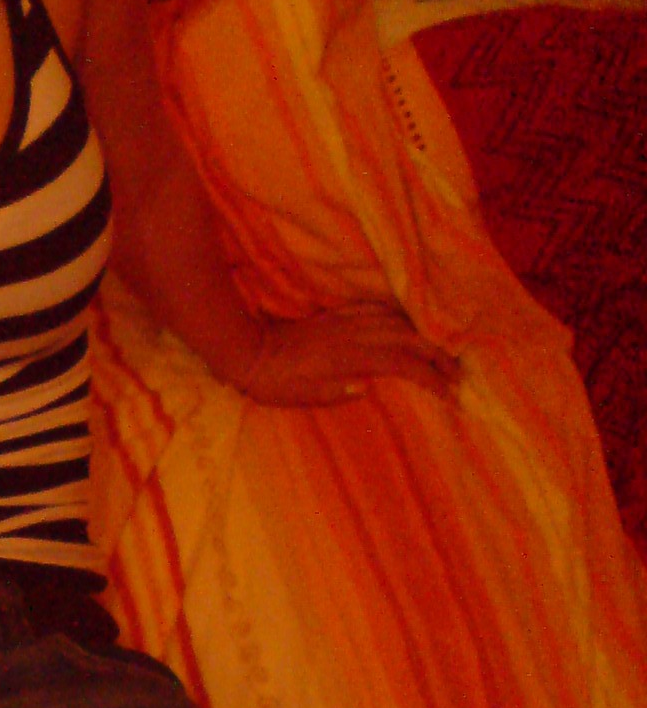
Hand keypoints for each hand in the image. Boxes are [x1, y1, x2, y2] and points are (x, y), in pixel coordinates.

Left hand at [234, 302, 462, 405]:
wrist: (248, 351)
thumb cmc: (275, 383)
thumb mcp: (303, 398)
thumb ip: (336, 393)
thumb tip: (367, 389)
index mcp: (348, 358)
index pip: (402, 364)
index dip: (430, 377)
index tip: (450, 393)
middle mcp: (352, 334)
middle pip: (409, 337)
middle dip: (439, 354)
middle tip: (459, 372)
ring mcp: (345, 321)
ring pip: (397, 321)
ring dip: (425, 334)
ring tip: (445, 350)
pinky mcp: (336, 316)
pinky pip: (376, 309)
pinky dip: (399, 316)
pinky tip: (409, 324)